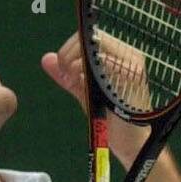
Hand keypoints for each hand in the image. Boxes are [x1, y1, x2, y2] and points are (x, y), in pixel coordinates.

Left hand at [41, 31, 150, 168]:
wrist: (131, 144)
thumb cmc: (111, 120)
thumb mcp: (85, 93)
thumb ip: (68, 75)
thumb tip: (47, 59)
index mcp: (119, 55)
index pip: (91, 36)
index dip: (70, 47)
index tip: (61, 67)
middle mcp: (129, 55)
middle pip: (93, 37)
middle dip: (71, 52)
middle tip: (64, 73)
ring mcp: (132, 65)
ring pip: (98, 46)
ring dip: (77, 61)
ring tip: (73, 80)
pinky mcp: (133, 77)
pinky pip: (106, 62)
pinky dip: (88, 70)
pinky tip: (83, 84)